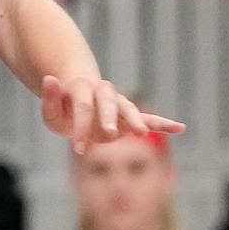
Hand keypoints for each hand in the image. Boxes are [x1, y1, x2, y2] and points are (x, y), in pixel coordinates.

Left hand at [41, 74, 184, 155]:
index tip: (77, 151)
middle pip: (108, 102)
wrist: (79, 103)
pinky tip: (180, 128)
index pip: (83, 107)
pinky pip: (149, 118)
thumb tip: (48, 78)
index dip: (80, 128)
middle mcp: (103, 93)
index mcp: (82, 89)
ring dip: (136, 119)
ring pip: (129, 108)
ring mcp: (118, 104)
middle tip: (109, 134)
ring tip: (142, 133)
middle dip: (109, 118)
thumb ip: (50, 98)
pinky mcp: (129, 117)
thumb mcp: (52, 111)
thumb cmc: (64, 111)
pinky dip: (163, 123)